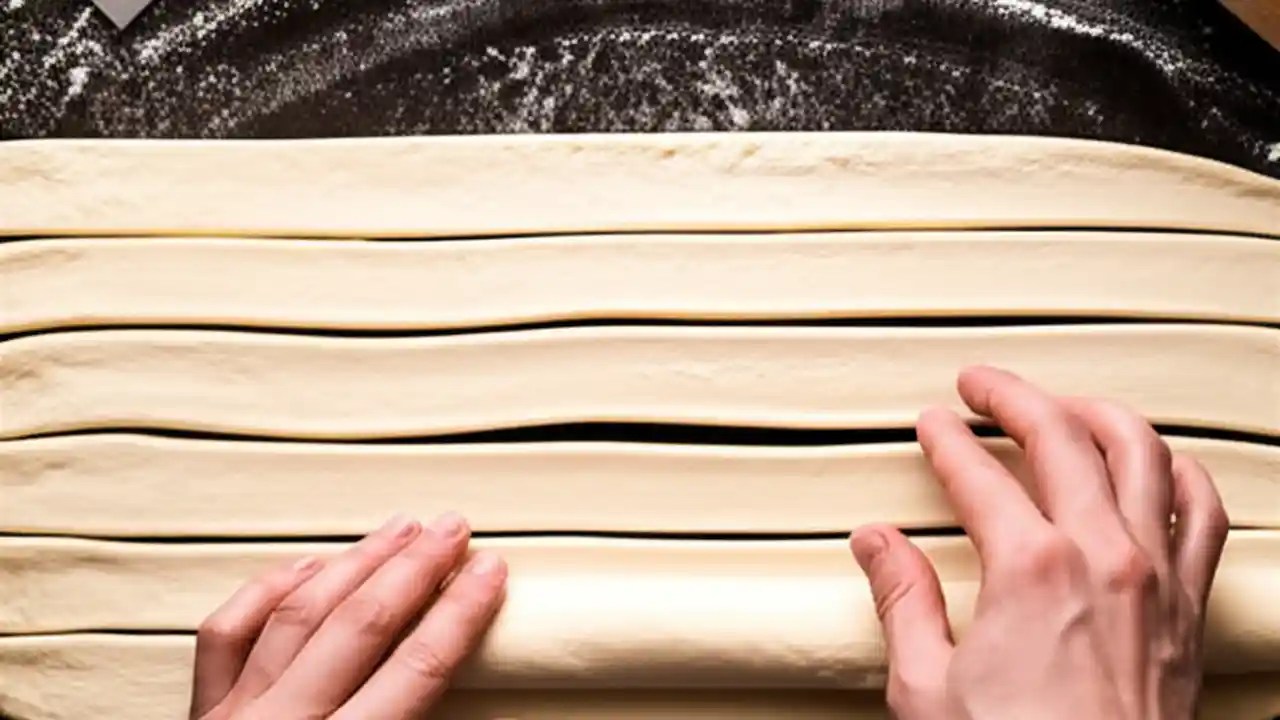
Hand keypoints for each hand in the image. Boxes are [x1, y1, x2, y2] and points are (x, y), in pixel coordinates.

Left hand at [189, 513, 506, 719]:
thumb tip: (458, 715)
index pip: (418, 669)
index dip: (461, 613)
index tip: (492, 573)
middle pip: (361, 625)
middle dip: (415, 569)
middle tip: (453, 527)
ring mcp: (233, 717)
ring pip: (299, 613)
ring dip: (355, 562)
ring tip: (397, 528)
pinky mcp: (198, 715)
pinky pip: (230, 632)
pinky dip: (271, 590)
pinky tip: (306, 565)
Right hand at [850, 367, 1227, 719]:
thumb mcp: (927, 688)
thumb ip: (903, 600)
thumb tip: (878, 546)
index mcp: (1032, 569)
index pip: (980, 474)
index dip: (948, 440)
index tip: (934, 426)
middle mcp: (1105, 558)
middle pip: (1062, 437)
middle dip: (1014, 397)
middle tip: (982, 386)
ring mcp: (1159, 580)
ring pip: (1142, 453)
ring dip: (1098, 414)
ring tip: (1065, 406)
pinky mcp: (1191, 611)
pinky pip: (1202, 512)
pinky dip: (1178, 472)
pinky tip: (1155, 466)